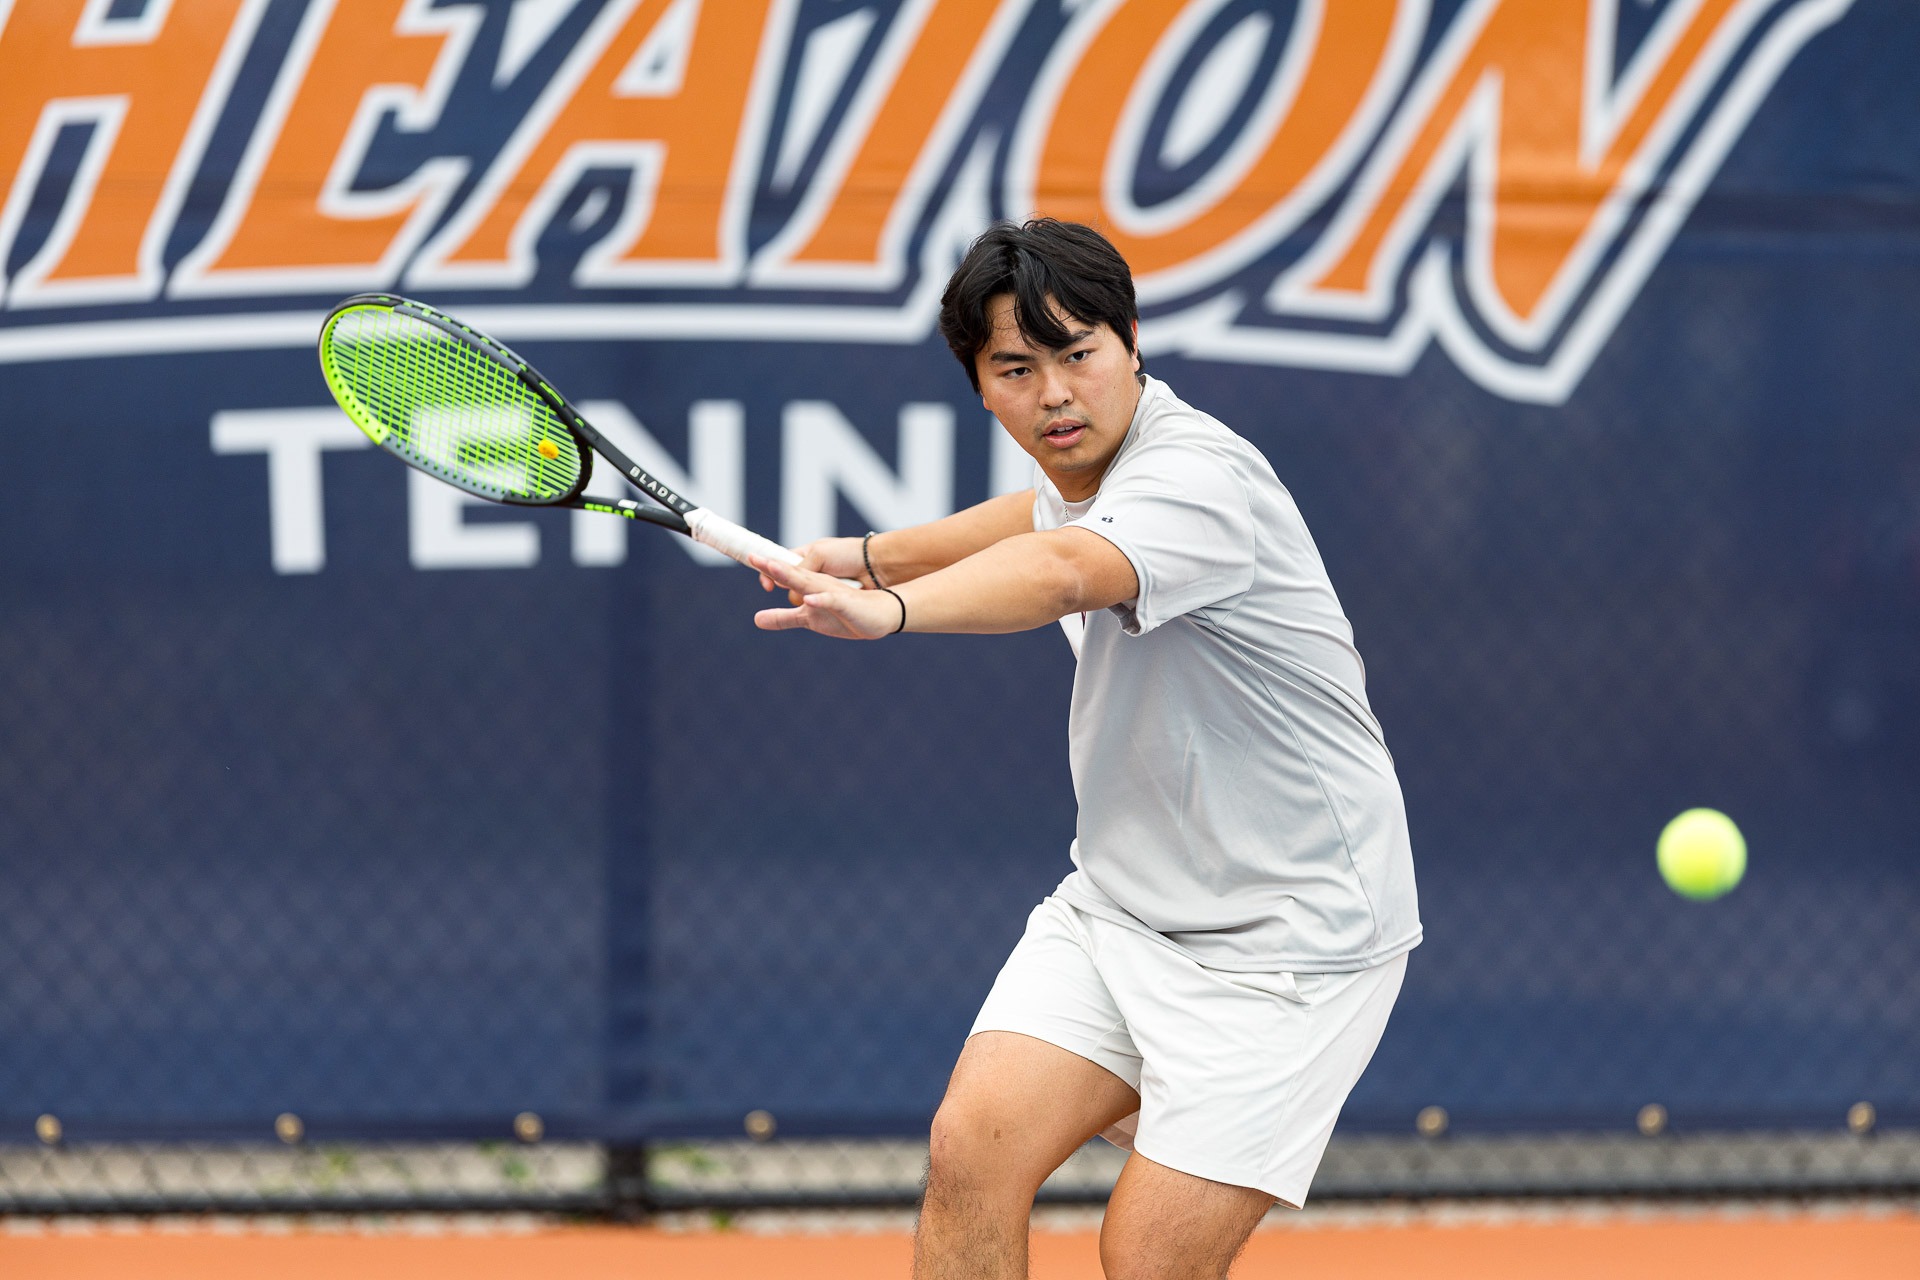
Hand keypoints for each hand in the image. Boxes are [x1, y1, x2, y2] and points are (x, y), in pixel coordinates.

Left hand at [752, 556, 905, 639]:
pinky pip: (832, 601)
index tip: (748, 557)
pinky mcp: (846, 604)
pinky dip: (821, 600)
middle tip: (752, 556)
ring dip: (792, 576)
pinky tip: (809, 600)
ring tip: (774, 568)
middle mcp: (818, 585)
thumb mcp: (808, 619)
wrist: (881, 614)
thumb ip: (783, 618)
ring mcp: (832, 593)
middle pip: (793, 573)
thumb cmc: (845, 614)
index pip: (785, 574)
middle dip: (774, 566)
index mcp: (809, 586)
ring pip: (809, 583)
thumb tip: (756, 619)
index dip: (767, 568)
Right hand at [758, 536, 866, 598]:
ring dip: (799, 595)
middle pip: (786, 580)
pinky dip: (815, 604)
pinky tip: (811, 604)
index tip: (767, 582)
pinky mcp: (831, 601)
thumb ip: (801, 569)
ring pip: (799, 596)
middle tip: (776, 585)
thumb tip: (790, 588)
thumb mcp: (820, 555)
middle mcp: (810, 573)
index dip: (769, 570)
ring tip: (797, 594)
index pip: (779, 563)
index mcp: (806, 557)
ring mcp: (820, 588)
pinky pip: (816, 605)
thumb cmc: (849, 555)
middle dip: (780, 582)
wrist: (875, 566)